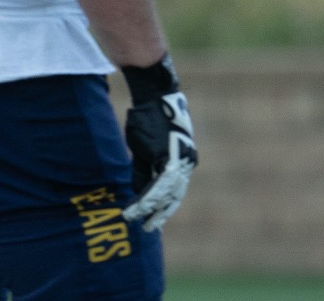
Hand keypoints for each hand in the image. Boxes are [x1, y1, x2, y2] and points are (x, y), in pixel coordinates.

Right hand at [119, 58, 198, 231]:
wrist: (155, 96)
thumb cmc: (149, 118)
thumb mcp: (146, 148)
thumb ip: (145, 169)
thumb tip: (140, 190)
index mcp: (185, 159)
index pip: (176, 189)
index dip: (165, 206)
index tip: (154, 219)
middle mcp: (186, 162)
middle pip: (174, 195)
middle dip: (160, 213)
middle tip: (149, 228)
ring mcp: (180, 160)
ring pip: (165, 193)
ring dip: (150, 208)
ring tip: (137, 220)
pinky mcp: (169, 157)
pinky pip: (158, 184)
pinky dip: (146, 197)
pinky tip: (136, 207)